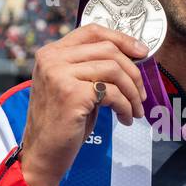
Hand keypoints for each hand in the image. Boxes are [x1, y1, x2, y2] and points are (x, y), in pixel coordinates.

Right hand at [18, 24, 147, 185]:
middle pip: (108, 50)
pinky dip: (125, 106)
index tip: (142, 52)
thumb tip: (131, 58)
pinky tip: (125, 118)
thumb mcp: (73, 86)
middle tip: (141, 94)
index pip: (92, 31)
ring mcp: (60, 75)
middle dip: (133, 72)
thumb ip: (92, 68)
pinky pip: (112, 93)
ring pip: (114, 69)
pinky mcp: (71, 94)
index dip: (121, 38)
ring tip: (135, 109)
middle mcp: (52, 59)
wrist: (43, 154)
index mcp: (51, 53)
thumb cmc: (63, 123)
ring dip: (132, 92)